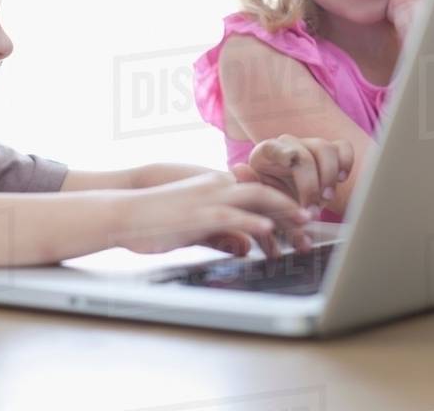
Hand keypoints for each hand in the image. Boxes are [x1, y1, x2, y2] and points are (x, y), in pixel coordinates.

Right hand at [114, 171, 310, 258]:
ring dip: (283, 211)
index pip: (257, 189)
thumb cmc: (154, 220)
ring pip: (256, 199)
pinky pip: (232, 216)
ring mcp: (209, 198)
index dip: (282, 202)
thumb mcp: (194, 227)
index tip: (300, 216)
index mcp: (215, 185)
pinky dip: (253, 222)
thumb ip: (221, 234)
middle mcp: (217, 186)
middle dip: (290, 205)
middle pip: (265, 191)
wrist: (123, 211)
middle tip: (311, 221)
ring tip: (303, 222)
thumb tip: (245, 248)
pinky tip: (268, 230)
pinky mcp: (198, 214)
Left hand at [231, 135, 354, 215]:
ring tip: (326, 198)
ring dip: (329, 176)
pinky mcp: (331, 153)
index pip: (276, 147)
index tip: (292, 167)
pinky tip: (340, 179)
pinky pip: (344, 148)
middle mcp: (290, 144)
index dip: (286, 155)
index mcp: (267, 152)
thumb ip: (249, 183)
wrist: (285, 200)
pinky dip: (345, 163)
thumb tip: (238, 169)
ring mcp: (311, 146)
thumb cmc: (268, 196)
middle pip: (306, 155)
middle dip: (312, 185)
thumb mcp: (255, 194)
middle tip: (312, 209)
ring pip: (326, 149)